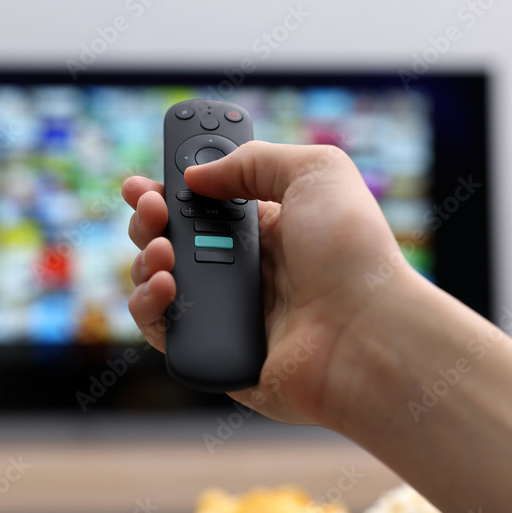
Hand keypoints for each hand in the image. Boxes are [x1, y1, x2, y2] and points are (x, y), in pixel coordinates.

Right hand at [122, 140, 416, 429]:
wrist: (367, 333)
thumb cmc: (353, 252)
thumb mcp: (316, 172)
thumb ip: (254, 160)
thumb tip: (196, 175)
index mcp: (269, 227)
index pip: (205, 202)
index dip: (171, 187)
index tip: (145, 179)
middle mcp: (246, 269)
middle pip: (172, 237)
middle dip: (149, 216)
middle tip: (151, 206)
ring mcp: (229, 312)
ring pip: (157, 280)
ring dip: (145, 257)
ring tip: (162, 250)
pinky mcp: (216, 352)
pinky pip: (162, 329)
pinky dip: (147, 305)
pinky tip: (165, 285)